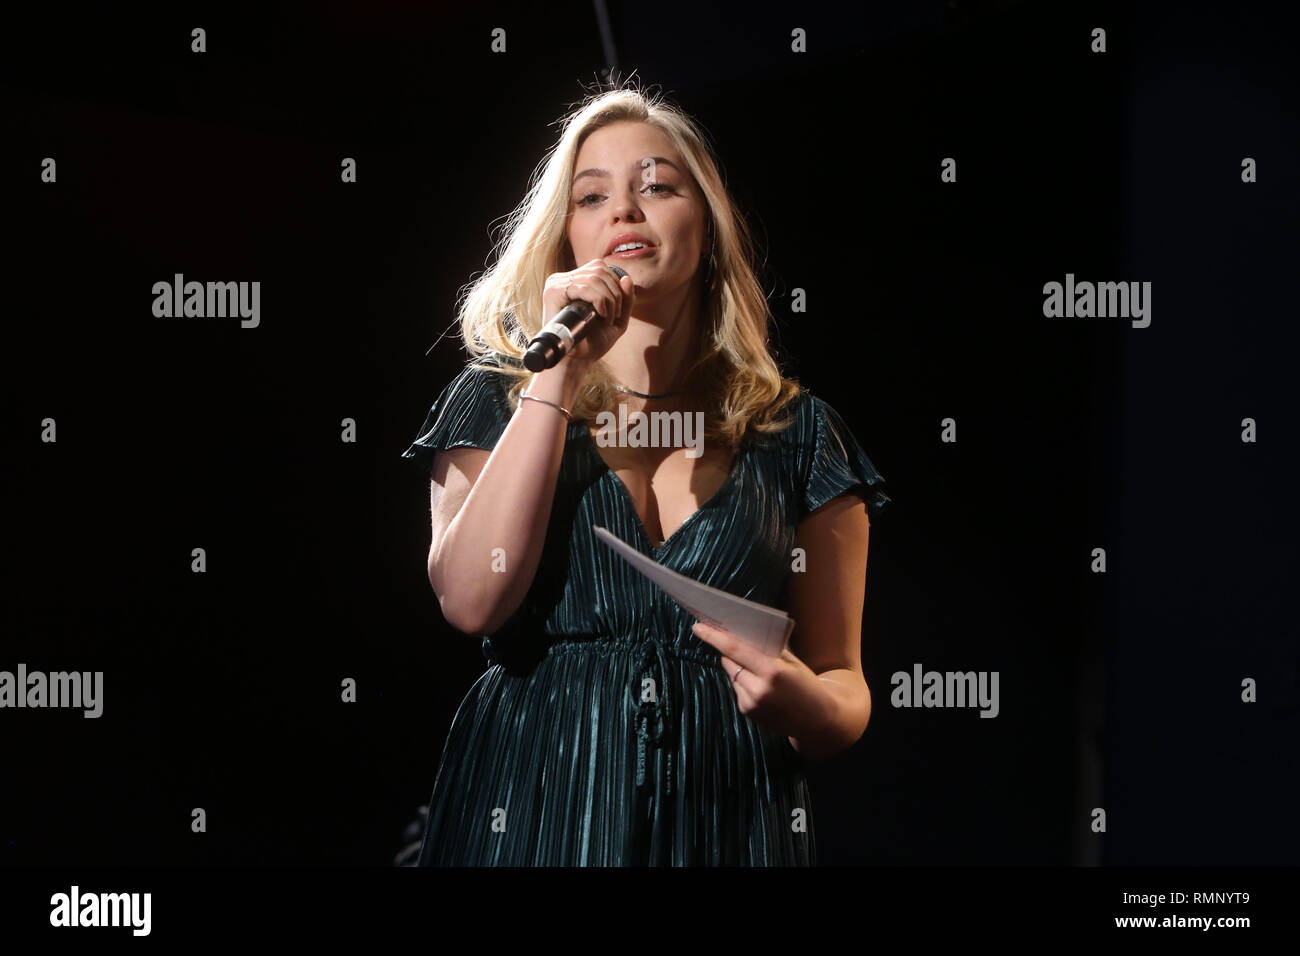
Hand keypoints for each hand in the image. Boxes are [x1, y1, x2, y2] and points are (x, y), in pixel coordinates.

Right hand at [541, 259, 634, 364]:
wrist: (575, 361)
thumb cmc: (593, 343)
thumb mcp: (617, 319)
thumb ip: (626, 299)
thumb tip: (626, 278)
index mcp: (575, 281)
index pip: (600, 267)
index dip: (615, 285)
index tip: (617, 310)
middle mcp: (564, 279)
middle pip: (600, 270)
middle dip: (615, 293)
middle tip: (614, 317)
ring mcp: (556, 284)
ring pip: (594, 277)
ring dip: (609, 300)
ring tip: (607, 319)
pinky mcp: (553, 292)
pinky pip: (584, 286)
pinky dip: (599, 301)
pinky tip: (600, 316)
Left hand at [690, 620, 834, 741]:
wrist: (816, 720)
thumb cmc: (807, 685)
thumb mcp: (793, 662)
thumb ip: (768, 649)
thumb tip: (743, 634)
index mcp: (772, 671)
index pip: (735, 649)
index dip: (714, 637)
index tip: (697, 627)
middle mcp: (758, 689)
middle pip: (729, 662)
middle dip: (729, 651)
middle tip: (735, 642)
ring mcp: (751, 703)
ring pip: (732, 675)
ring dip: (738, 668)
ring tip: (759, 671)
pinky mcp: (747, 713)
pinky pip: (737, 689)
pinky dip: (744, 682)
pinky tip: (762, 687)